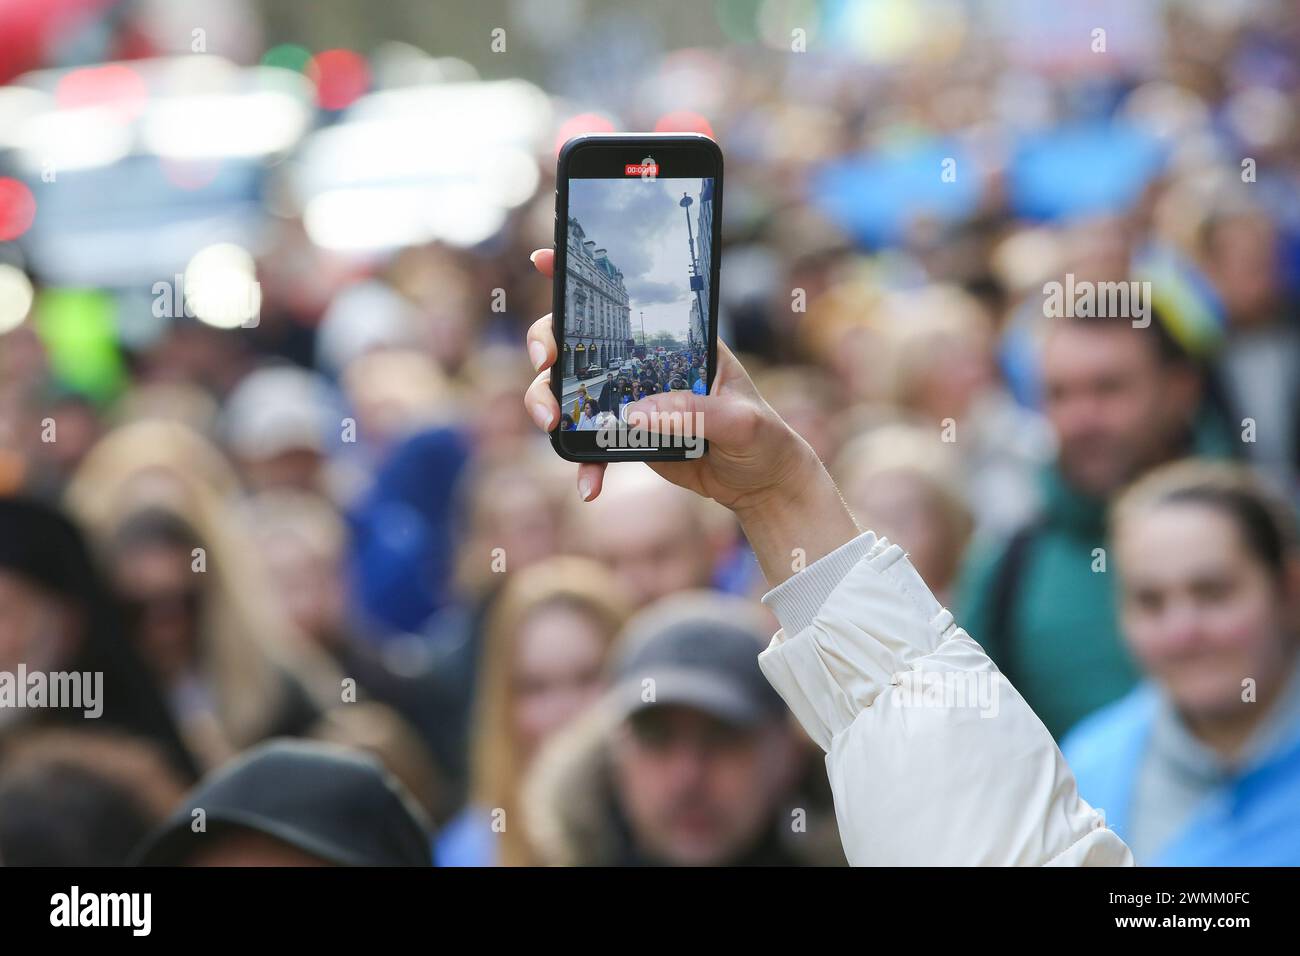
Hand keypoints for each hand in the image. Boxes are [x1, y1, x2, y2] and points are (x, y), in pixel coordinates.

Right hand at [523, 248, 859, 584]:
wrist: (762, 485)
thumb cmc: (763, 438)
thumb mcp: (741, 420)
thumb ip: (695, 412)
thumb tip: (635, 413)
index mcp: (677, 341)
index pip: (627, 299)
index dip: (579, 275)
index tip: (544, 259)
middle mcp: (644, 363)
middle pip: (577, 340)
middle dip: (548, 345)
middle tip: (548, 364)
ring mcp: (629, 399)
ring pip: (569, 391)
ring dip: (548, 404)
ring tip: (553, 428)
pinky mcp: (624, 438)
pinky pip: (588, 445)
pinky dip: (582, 463)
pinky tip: (590, 487)